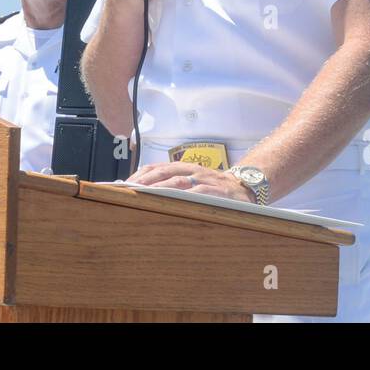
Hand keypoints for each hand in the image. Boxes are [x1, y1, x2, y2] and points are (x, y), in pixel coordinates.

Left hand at [127, 162, 254, 202]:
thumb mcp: (194, 181)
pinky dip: (182, 197)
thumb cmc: (213, 188)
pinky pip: (196, 194)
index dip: (141, 174)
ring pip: (177, 182)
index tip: (124, 183)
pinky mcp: (215, 192)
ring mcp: (204, 181)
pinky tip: (169, 203)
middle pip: (164, 173)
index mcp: (185, 167)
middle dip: (145, 181)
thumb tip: (145, 191)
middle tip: (128, 190)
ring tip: (142, 195)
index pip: (158, 167)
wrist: (244, 188)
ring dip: (158, 188)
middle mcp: (193, 171)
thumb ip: (175, 183)